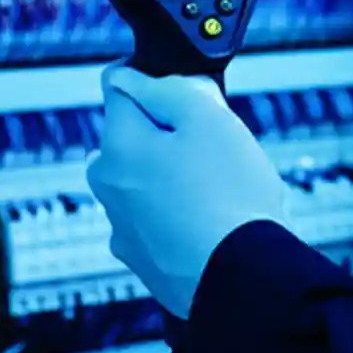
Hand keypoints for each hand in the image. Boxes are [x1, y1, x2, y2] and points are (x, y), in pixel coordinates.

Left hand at [87, 64, 286, 318]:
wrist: (244, 276)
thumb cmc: (231, 197)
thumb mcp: (210, 118)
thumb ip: (170, 87)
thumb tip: (139, 76)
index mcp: (118, 146)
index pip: (119, 86)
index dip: (153, 77)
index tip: (183, 87)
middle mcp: (108, 186)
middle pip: (134, 137)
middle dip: (167, 133)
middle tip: (213, 143)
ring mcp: (123, 226)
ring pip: (146, 178)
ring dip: (173, 174)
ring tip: (219, 187)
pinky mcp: (144, 259)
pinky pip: (157, 217)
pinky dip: (178, 212)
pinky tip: (211, 218)